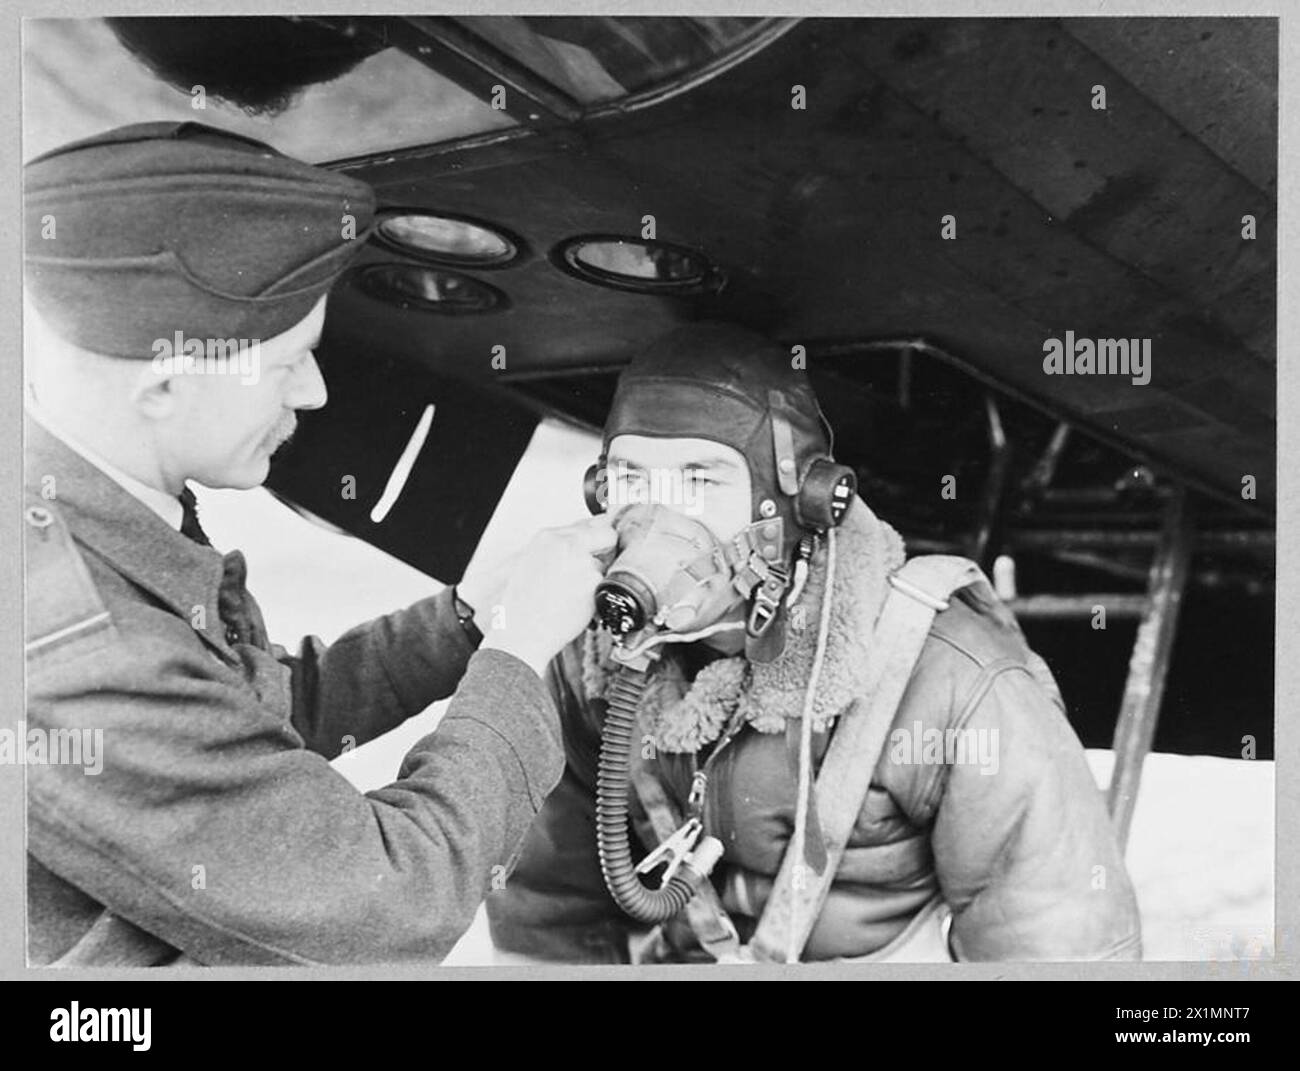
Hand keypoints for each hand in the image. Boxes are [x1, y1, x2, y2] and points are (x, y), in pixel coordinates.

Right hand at [477, 515, 616, 675]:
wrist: (521, 633)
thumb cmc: (522, 604)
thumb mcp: (532, 562)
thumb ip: (559, 547)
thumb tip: (585, 535)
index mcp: (547, 537)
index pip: (587, 524)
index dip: (594, 539)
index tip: (597, 547)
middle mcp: (566, 544)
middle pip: (607, 535)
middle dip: (606, 551)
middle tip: (590, 571)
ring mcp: (582, 562)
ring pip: (606, 564)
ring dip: (597, 578)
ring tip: (572, 595)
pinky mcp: (593, 582)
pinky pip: (606, 585)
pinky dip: (596, 596)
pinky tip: (576, 605)